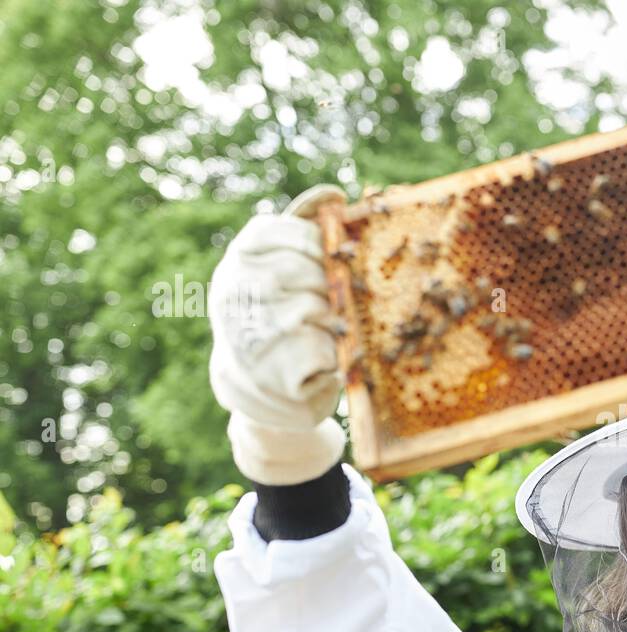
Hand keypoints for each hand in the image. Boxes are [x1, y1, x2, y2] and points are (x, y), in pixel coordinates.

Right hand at [208, 185, 349, 484]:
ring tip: (324, 331)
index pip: (286, 232)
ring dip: (332, 322)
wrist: (260, 386)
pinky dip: (332, 356)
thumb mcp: (287, 266)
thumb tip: (335, 195)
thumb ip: (309, 228)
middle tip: (330, 303)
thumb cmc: (283, 314)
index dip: (317, 246)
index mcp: (241, 257)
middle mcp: (235, 290)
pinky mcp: (269, 371)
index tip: (328, 261)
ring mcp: (248, 331)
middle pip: (305, 272)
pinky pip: (322, 351)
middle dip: (328, 288)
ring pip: (314, 311)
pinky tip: (320, 359)